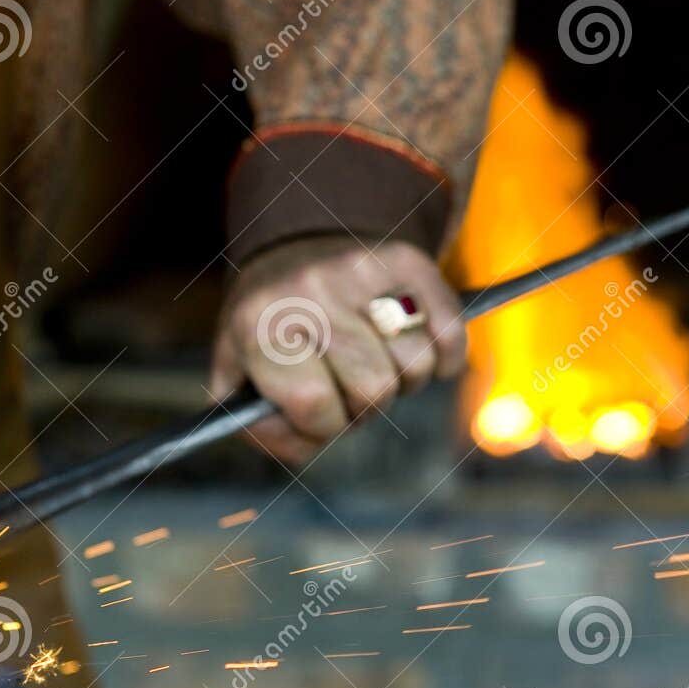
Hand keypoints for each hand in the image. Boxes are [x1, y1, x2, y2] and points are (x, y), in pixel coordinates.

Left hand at [210, 235, 465, 463]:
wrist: (294, 248)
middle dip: (366, 406)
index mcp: (260, 325)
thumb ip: (262, 428)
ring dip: (403, 379)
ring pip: (416, 364)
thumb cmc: (270, 329)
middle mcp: (309, 292)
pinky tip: (414, 348)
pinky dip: (443, 356)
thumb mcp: (239, 378)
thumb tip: (308, 439)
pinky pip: (449, 333)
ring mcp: (360, 270)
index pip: (313, 403)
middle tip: (349, 387)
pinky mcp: (406, 260)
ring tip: (375, 362)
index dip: (324, 424)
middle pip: (374, 390)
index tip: (319, 412)